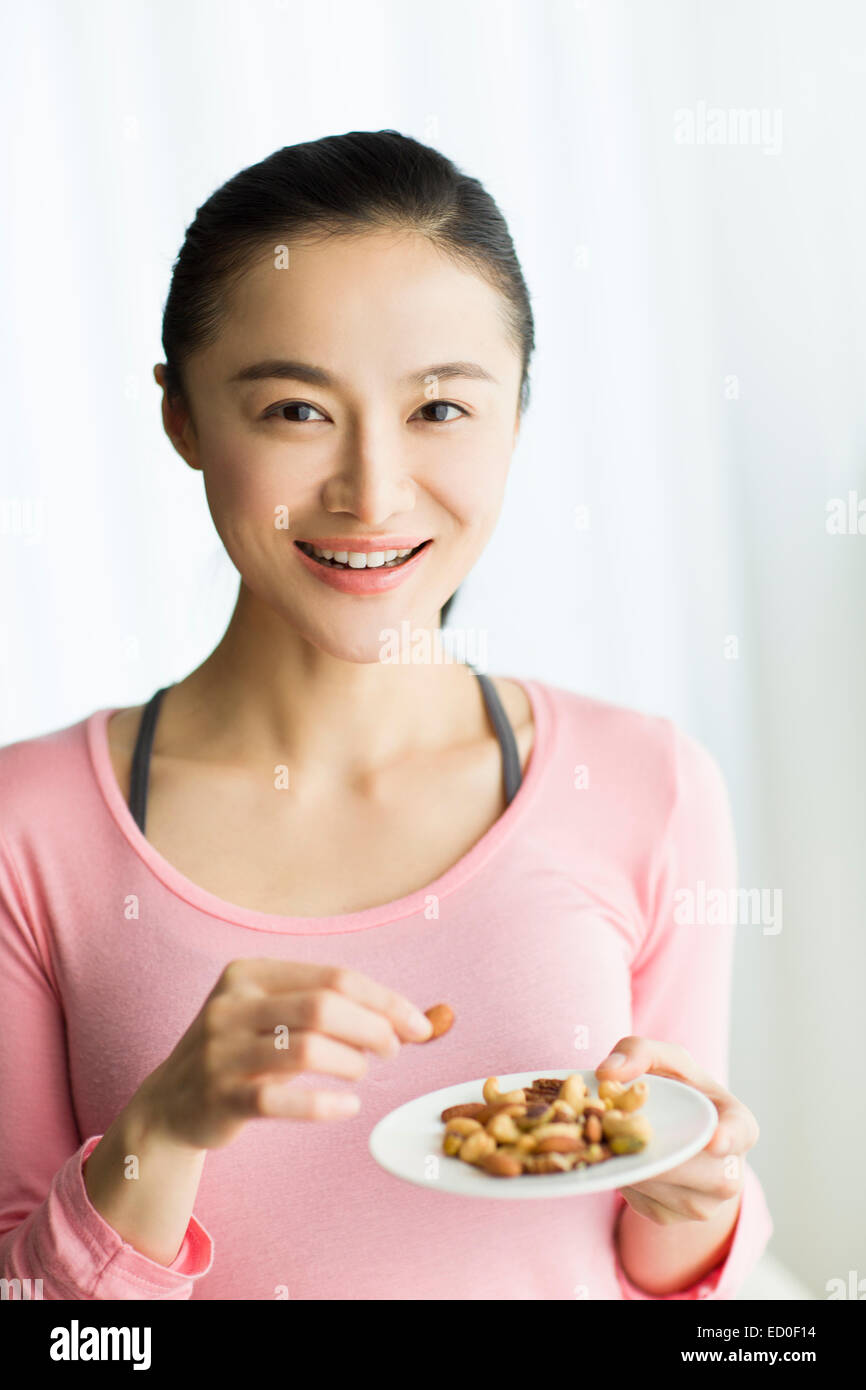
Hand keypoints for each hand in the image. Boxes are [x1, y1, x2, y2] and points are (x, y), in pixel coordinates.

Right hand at [139, 959, 433, 1151]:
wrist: (171, 1103)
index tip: (419, 1026)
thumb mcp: (278, 1016)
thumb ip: (339, 1009)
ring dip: (351, 1062)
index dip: (385, 1000)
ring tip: (362, 1073)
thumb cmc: (245, 1053)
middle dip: (373, 1028)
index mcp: (250, 972)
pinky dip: (323, 1104)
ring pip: (305, 1047)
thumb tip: (427, 1018)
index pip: (335, 976)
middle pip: (324, 1006)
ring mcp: (221, 1050)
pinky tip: (348, 1105)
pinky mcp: (218, 1096)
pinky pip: (280, 1099)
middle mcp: (231, 1004)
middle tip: (392, 1050)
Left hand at [595, 1036, 758, 1224]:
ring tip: (610, 1134)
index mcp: (739, 1125)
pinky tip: (618, 1155)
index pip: (741, 1132)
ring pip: (662, 1187)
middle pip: (695, 1169)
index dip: (729, 1136)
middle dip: (653, 1148)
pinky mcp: (670, 1217)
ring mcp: (703, 1203)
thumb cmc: (676, 1089)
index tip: (715, 1140)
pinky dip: (622, 1177)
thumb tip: (607, 1074)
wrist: (672, 1129)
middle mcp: (729, 1171)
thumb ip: (638, 1051)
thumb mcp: (663, 1060)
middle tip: (614, 1124)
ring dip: (631, 1162)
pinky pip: (641, 1201)